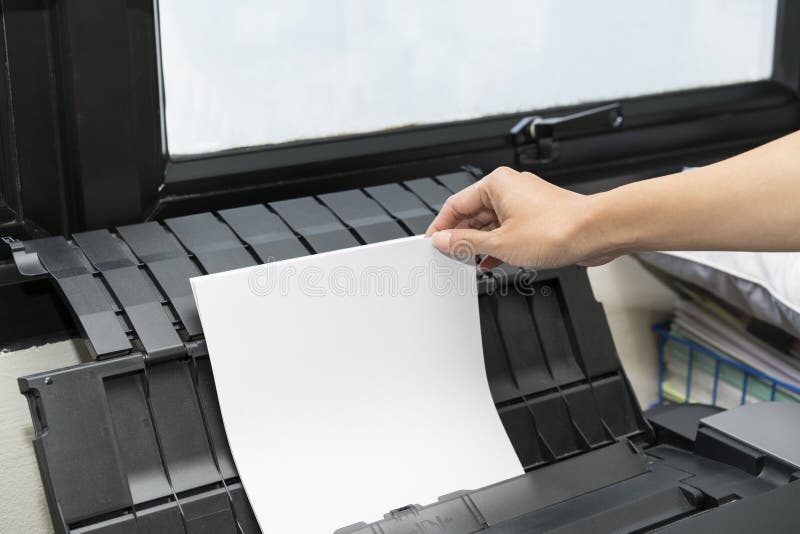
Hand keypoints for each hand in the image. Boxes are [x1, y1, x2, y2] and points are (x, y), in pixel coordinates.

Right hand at [425, 167, 615, 269]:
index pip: (456, 204)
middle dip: (462, 236)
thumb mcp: (499, 243)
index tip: (433, 244)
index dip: (442, 226)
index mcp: (496, 184)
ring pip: (491, 222)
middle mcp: (510, 188)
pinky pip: (508, 228)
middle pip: (473, 213)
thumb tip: (444, 240)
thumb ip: (466, 242)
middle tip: (451, 257)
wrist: (596, 232)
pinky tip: (492, 261)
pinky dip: (498, 244)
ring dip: (480, 243)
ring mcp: (525, 201)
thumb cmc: (557, 229)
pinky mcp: (537, 215)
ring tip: (471, 263)